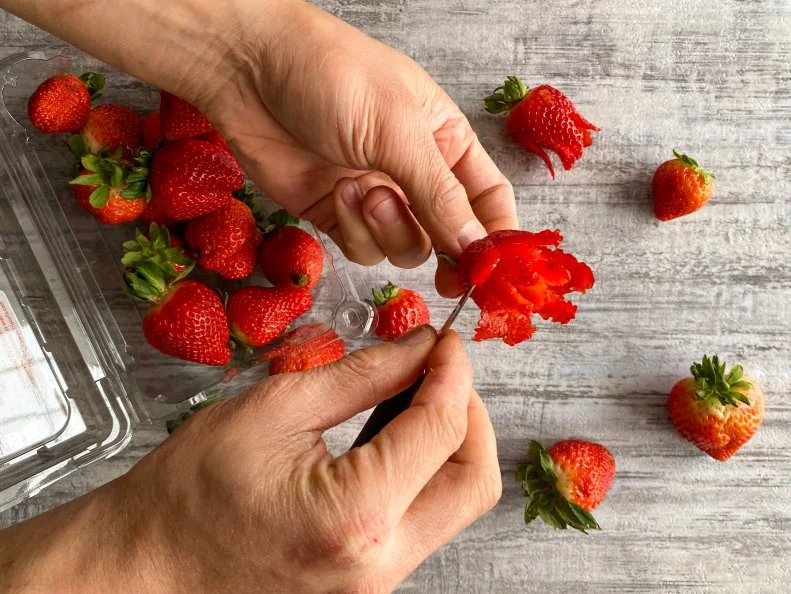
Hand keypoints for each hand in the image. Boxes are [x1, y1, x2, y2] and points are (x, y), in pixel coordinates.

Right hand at [0, 327, 500, 591]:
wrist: (149, 562)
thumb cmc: (190, 491)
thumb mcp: (278, 408)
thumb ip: (363, 374)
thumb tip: (418, 348)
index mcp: (357, 513)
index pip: (440, 428)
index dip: (452, 371)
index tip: (444, 340)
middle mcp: (380, 561)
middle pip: (474, 480)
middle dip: (470, 413)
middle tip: (443, 369)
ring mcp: (378, 581)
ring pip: (456, 503)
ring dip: (451, 442)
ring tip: (420, 394)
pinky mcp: (369, 581)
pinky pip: (424, 520)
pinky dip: (426, 472)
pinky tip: (398, 434)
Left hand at [196, 1, 516, 295]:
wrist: (249, 72)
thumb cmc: (333, 76)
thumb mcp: (399, 132)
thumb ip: (440, 195)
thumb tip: (477, 248)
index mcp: (447, 142)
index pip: (489, 200)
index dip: (495, 238)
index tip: (491, 270)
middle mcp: (416, 175)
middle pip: (447, 236)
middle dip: (432, 238)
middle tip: (418, 231)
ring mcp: (376, 198)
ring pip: (403, 249)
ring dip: (385, 227)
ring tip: (361, 187)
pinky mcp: (337, 216)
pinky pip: (362, 248)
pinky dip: (352, 229)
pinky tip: (337, 189)